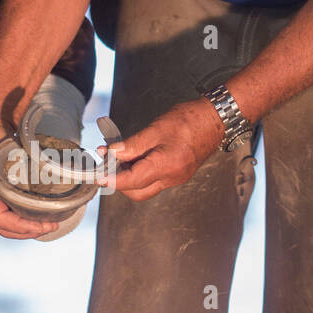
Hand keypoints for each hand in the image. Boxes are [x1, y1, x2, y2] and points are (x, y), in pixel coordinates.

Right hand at [0, 120, 60, 239]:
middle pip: (8, 229)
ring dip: (33, 228)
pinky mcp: (6, 198)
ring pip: (14, 226)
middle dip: (30, 231)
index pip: (0, 221)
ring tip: (53, 224)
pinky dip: (32, 219)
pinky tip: (46, 217)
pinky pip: (18, 215)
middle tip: (53, 225)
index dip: (21, 226)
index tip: (41, 225)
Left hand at [102, 99, 223, 201]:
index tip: (98, 176)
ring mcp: (175, 178)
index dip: (112, 180)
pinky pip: (154, 181)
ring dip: (130, 178)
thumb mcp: (156, 129)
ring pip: (145, 188)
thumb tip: (112, 153)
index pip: (131, 182)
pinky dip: (141, 173)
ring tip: (120, 157)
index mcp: (165, 166)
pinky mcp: (177, 174)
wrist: (215, 120)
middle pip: (137, 192)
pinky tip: (136, 158)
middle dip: (119, 181)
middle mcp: (171, 177)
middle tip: (108, 163)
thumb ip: (133, 144)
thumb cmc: (190, 120)